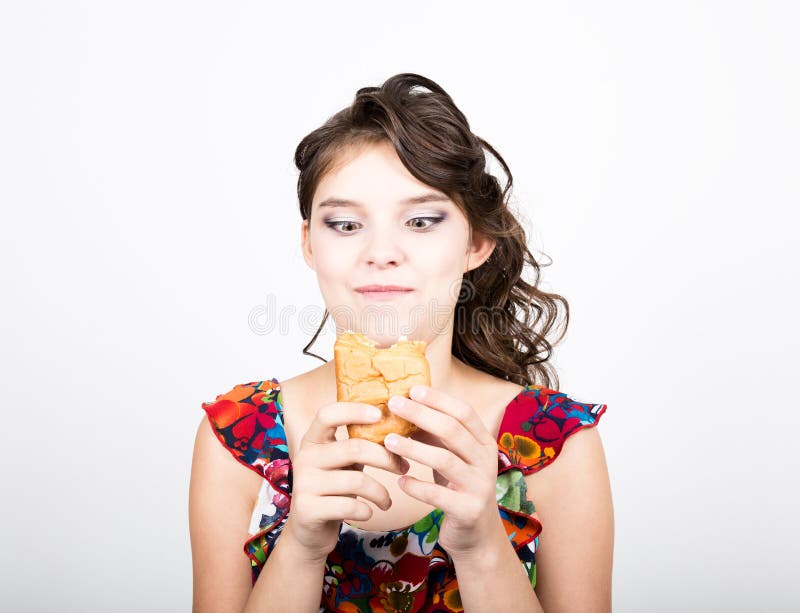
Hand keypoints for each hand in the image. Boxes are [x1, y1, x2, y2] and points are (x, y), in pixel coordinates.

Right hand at [282, 402, 409, 562]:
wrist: (308, 530)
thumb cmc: (335, 489)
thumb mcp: (344, 462)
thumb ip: (361, 444)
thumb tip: (401, 428)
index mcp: (313, 440)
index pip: (328, 414)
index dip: (354, 410)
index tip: (380, 414)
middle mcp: (304, 457)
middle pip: (354, 448)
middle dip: (386, 458)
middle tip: (404, 467)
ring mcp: (303, 483)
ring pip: (356, 481)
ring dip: (380, 492)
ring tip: (387, 501)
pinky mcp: (306, 509)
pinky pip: (349, 506)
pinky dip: (367, 510)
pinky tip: (370, 512)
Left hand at [384, 385, 503, 558]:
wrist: (477, 534)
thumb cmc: (458, 486)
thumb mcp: (451, 456)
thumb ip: (434, 435)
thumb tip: (404, 407)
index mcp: (484, 442)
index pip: (464, 412)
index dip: (438, 399)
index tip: (412, 389)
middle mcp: (486, 460)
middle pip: (452, 430)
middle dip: (421, 415)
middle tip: (393, 405)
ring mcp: (480, 486)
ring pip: (444, 460)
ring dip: (413, 448)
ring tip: (388, 441)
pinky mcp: (468, 510)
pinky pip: (439, 495)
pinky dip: (417, 487)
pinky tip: (399, 481)